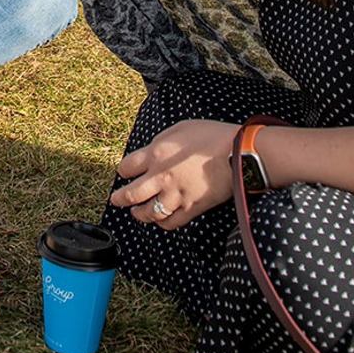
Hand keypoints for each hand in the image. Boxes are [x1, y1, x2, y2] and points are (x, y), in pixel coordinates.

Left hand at [108, 120, 238, 230]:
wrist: (237, 153)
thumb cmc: (211, 137)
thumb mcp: (179, 129)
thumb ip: (161, 142)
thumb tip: (152, 152)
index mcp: (156, 153)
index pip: (126, 167)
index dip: (123, 171)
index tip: (123, 173)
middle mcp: (160, 176)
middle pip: (130, 194)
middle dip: (119, 199)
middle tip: (116, 200)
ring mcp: (175, 195)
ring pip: (148, 213)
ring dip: (139, 214)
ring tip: (136, 212)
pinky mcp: (191, 209)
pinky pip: (170, 223)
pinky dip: (162, 223)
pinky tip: (161, 219)